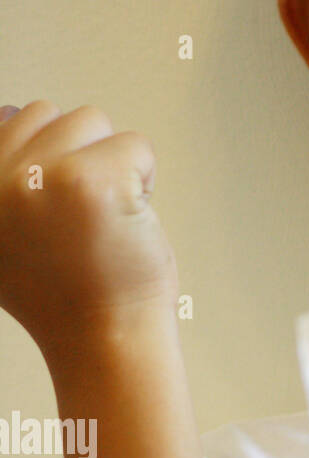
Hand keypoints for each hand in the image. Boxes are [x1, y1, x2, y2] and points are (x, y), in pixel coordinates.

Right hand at [0, 101, 178, 348]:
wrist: (105, 345)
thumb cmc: (70, 298)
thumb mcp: (5, 240)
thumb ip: (1, 184)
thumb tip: (7, 112)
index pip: (7, 122)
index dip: (50, 164)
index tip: (62, 214)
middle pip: (48, 115)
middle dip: (80, 158)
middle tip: (87, 224)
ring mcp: (39, 176)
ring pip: (90, 121)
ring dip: (113, 166)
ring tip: (107, 223)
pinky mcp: (89, 179)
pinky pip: (135, 145)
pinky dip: (145, 180)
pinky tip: (129, 224)